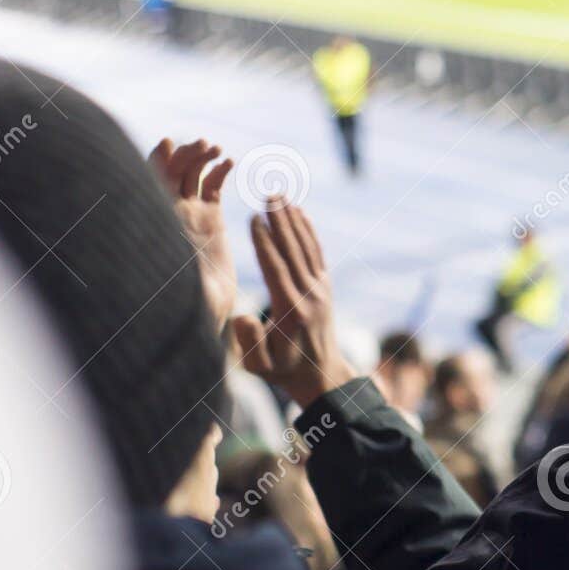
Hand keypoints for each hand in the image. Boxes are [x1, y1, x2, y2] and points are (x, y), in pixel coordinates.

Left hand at [150, 138, 235, 327]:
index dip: (157, 158)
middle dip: (186, 153)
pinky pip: (213, 187)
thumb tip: (149, 221)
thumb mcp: (166, 273)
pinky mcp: (212, 220)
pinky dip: (220, 171)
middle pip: (173, 169)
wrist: (203, 312)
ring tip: (217, 150)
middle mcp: (169, 212)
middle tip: (204, 146)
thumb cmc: (179, 299)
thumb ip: (160, 247)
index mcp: (155, 220)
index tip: (168, 144)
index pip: (150, 179)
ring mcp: (190, 214)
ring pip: (193, 174)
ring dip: (203, 156)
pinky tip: (229, 162)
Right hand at [231, 197, 355, 407]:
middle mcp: (309, 295)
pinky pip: (316, 253)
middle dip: (280, 221)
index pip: (275, 269)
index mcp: (290, 310)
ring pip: (306, 247)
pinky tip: (300, 212)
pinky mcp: (325, 286)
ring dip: (293, 219)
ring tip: (280, 196)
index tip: (254, 217)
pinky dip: (309, 231)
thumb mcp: (261, 366)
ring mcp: (320, 289)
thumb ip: (249, 343)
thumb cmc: (283, 371)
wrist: (321, 374)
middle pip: (293, 251)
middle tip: (268, 195)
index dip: (265, 241)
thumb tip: (243, 317)